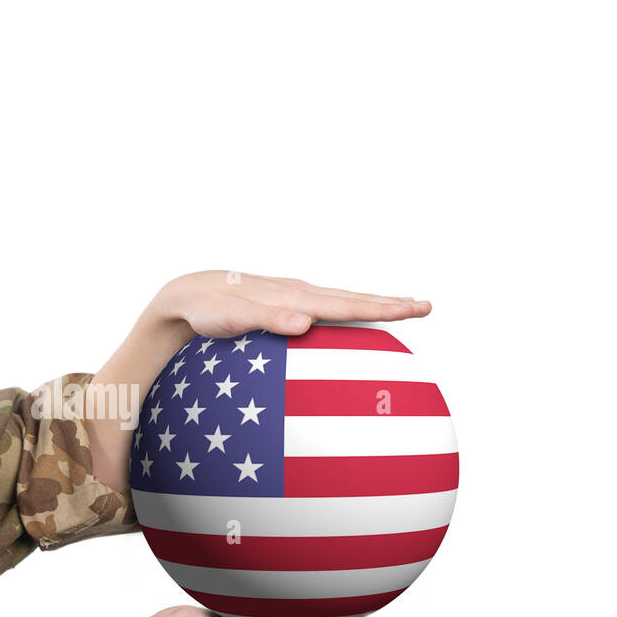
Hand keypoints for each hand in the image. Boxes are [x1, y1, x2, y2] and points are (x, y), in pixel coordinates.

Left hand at [151, 269, 430, 338]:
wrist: (189, 295)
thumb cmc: (209, 309)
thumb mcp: (234, 318)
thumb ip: (269, 319)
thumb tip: (307, 323)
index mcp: (295, 296)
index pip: (348, 304)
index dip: (382, 307)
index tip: (415, 307)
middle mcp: (300, 293)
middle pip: (353, 299)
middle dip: (390, 303)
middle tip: (427, 306)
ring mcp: (294, 297)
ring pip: (343, 301)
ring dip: (373, 305)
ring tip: (403, 308)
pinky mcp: (286, 306)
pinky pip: (328, 308)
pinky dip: (349, 311)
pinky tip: (355, 320)